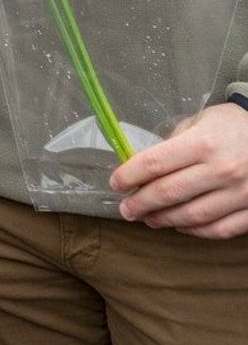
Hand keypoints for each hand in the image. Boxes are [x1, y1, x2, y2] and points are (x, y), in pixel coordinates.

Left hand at [110, 103, 247, 238]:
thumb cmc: (234, 125)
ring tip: (148, 219)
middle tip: (125, 209)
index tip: (115, 183)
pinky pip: (219, 229)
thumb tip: (148, 164)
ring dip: (165, 220)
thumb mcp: (202, 120)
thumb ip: (176, 141)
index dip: (130, 175)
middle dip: (141, 203)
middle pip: (170, 192)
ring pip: (192, 216)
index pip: (155, 163)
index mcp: (203, 143)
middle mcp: (221, 170)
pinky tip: (181, 226)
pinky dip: (196, 231)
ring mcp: (240, 194)